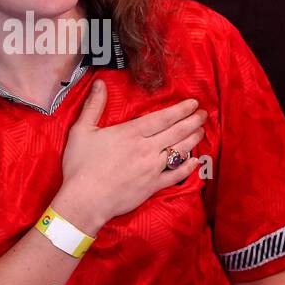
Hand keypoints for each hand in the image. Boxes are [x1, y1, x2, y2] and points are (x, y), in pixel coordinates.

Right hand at [53, 79, 205, 234]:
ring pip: (179, 151)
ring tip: (202, 131)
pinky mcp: (152, 186)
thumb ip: (93, 106)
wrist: (85, 200)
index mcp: (131, 133)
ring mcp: (152, 168)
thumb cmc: (80, 166)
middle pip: (176, 132)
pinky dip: (187, 168)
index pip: (163, 118)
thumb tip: (100, 83)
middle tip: (204, 114)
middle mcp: (146, 149)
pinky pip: (175, 175)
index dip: (180, 109)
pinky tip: (195, 161)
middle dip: (192, 121)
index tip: (193, 104)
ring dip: (193, 139)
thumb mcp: (82, 131)